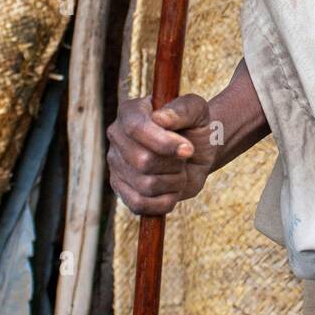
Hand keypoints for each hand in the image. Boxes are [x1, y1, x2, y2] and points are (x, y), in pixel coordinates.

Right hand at [106, 93, 217, 215]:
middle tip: (184, 156)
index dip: (163, 142)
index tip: (188, 149)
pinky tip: (172, 190)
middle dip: (174, 164)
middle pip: (143, 161)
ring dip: (174, 181)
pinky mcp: (121, 189)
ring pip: (146, 185)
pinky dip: (165, 201)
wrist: (198, 152)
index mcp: (130, 111)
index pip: (136, 128)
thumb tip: (159, 119)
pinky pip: (140, 205)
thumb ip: (183, 109)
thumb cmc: (195, 126)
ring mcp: (116, 164)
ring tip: (179, 170)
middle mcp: (116, 137)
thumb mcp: (198, 110)